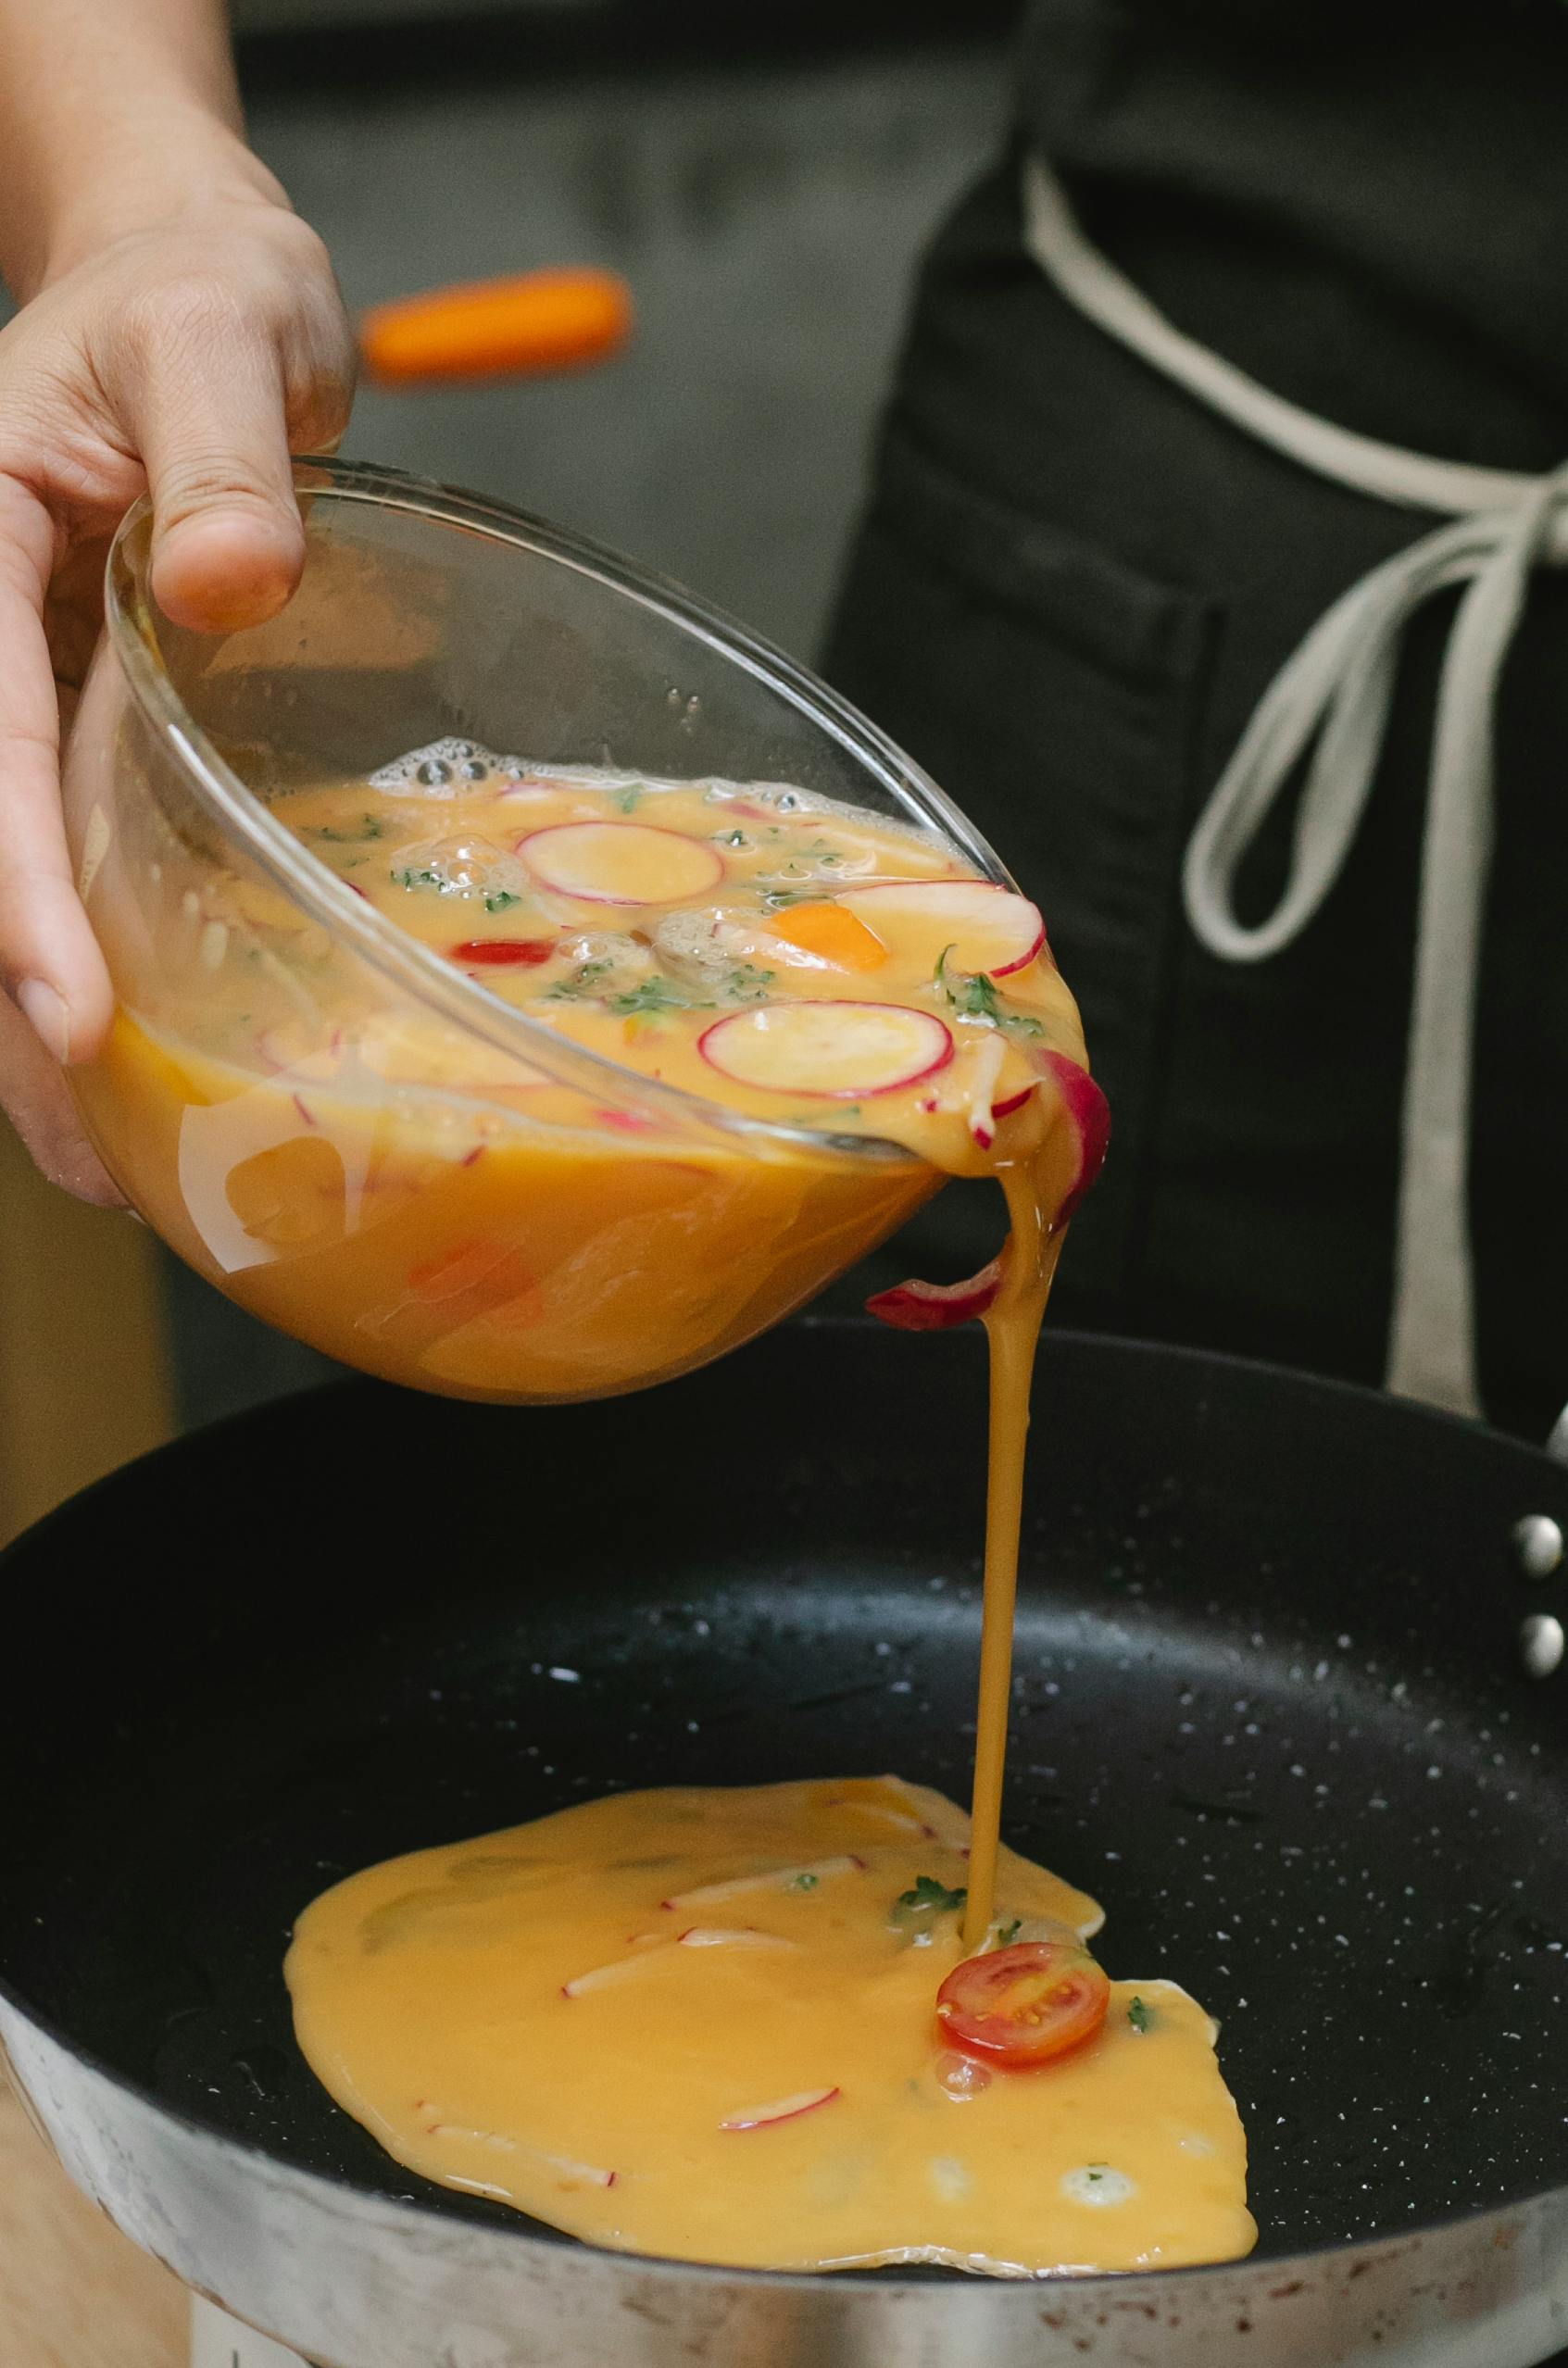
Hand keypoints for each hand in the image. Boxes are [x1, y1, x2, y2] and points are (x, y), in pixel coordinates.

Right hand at [0, 189, 355, 1199]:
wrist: (189, 286)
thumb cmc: (200, 297)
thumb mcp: (219, 331)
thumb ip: (223, 447)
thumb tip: (232, 583)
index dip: (16, 892)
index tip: (68, 1015)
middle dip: (18, 1009)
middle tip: (93, 1162)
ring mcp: (17, 683)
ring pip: (9, 868)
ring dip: (38, 1024)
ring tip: (112, 1170)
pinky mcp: (71, 720)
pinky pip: (60, 846)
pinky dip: (86, 957)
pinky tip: (135, 1070)